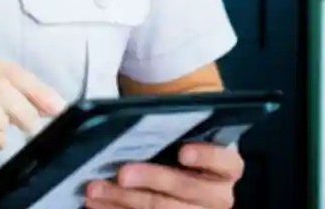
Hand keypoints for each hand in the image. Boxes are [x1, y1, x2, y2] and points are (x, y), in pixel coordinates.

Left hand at [83, 143, 243, 208]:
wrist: (185, 166)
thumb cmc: (183, 145)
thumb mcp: (186, 135)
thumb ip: (171, 132)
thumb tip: (135, 124)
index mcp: (228, 168)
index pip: (224, 161)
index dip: (205, 156)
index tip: (183, 151)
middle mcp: (218, 196)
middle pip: (185, 189)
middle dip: (151, 179)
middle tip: (122, 173)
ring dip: (124, 200)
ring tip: (95, 190)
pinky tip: (96, 205)